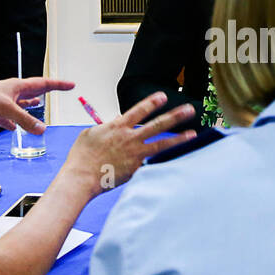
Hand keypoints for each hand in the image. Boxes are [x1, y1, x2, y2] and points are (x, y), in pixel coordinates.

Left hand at [0, 77, 76, 130]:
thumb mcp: (7, 109)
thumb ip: (25, 120)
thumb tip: (42, 129)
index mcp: (16, 86)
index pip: (42, 83)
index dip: (58, 84)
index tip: (70, 84)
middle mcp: (10, 92)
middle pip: (32, 91)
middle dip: (46, 91)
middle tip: (59, 90)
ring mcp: (1, 102)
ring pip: (20, 104)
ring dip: (29, 106)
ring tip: (38, 105)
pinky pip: (7, 118)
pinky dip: (12, 122)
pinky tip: (14, 128)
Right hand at [59, 92, 196, 197]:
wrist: (81, 177)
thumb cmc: (81, 156)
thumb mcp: (90, 134)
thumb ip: (107, 126)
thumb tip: (117, 121)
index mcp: (118, 126)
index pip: (139, 110)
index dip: (152, 102)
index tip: (164, 96)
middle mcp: (130, 138)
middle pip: (157, 124)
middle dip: (175, 116)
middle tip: (189, 110)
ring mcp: (135, 154)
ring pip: (162, 144)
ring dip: (179, 138)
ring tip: (193, 134)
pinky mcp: (136, 169)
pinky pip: (154, 163)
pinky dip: (166, 161)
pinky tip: (179, 159)